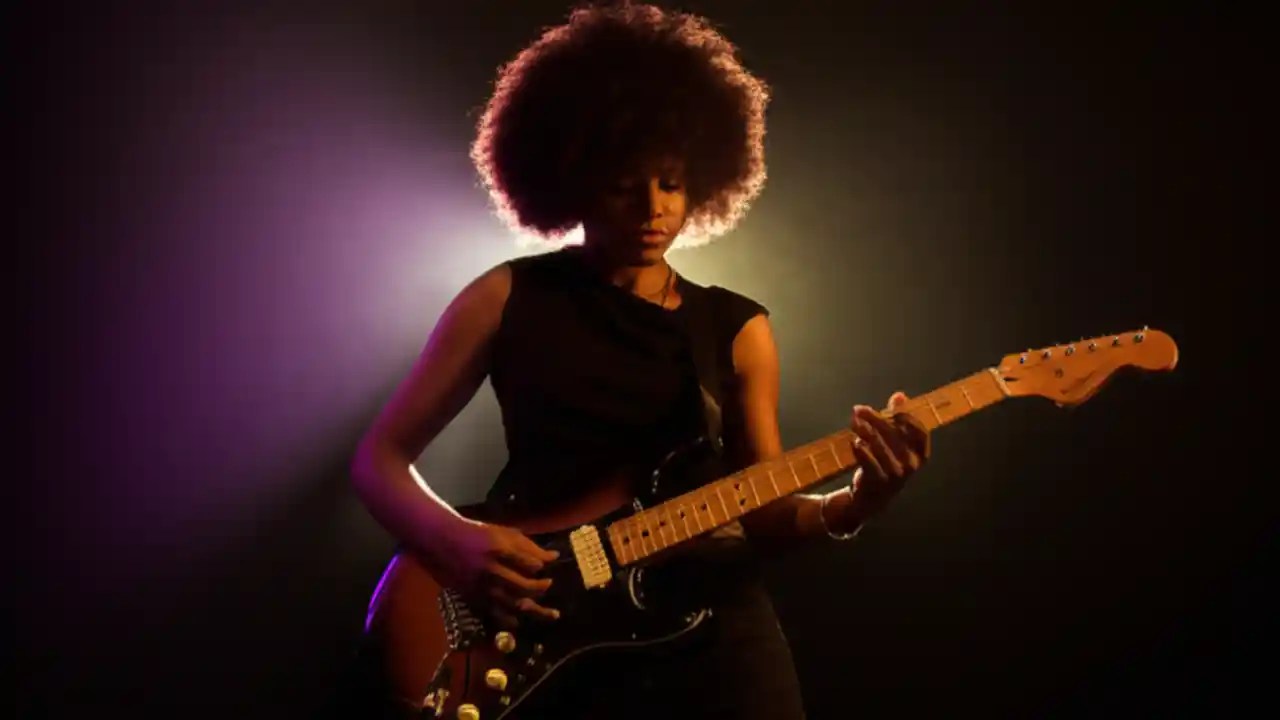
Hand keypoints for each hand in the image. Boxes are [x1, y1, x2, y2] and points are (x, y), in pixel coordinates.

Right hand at [432, 518, 560, 628]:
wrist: (442, 542)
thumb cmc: (477, 534)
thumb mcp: (503, 533)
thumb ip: (528, 545)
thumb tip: (554, 556)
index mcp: (499, 549)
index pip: (530, 563)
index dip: (540, 566)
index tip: (543, 566)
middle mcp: (491, 570)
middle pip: (524, 587)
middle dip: (540, 587)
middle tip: (548, 584)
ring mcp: (482, 587)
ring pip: (513, 604)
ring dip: (533, 608)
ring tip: (547, 610)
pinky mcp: (474, 598)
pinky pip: (497, 614)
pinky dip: (511, 618)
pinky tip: (520, 617)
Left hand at [846, 391, 930, 523]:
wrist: (873, 497)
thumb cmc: (885, 463)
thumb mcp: (894, 443)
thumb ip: (897, 419)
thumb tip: (900, 395)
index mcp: (920, 454)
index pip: (920, 432)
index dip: (907, 417)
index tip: (892, 407)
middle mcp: (911, 465)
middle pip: (894, 434)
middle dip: (875, 418)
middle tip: (858, 409)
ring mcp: (896, 474)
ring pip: (879, 445)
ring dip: (864, 430)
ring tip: (853, 421)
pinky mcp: (878, 482)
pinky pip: (869, 461)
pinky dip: (860, 450)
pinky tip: (854, 442)